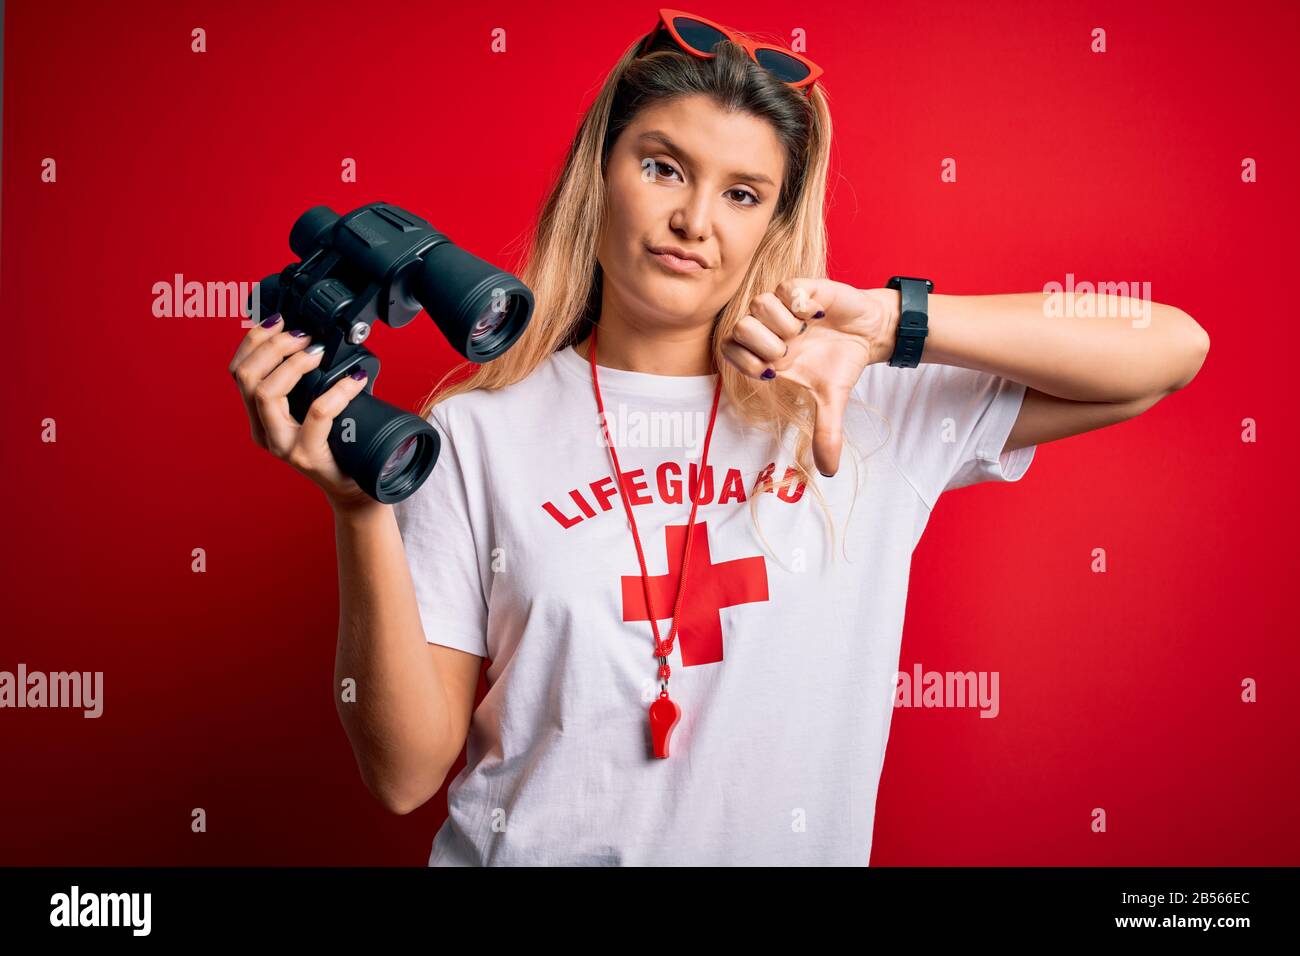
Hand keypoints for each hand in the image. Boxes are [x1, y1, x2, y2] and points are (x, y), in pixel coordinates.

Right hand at [228, 314, 382, 513]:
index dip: (254, 341)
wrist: (354, 487)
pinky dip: (337, 390)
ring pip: (266, 393)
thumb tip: (321, 338)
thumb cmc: (337, 444)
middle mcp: (263, 430)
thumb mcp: (314, 407)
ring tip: (318, 352)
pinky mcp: (306, 456)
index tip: (278, 320)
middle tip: (302, 335)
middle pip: (246, 378)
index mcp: (259, 415)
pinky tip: (355, 379)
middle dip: (272, 346)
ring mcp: (282, 445)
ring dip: (292, 364)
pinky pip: (317, 414)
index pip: (238, 371)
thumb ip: (308, 381)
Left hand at [721, 279, 898, 476]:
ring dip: (785, 324)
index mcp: (764, 353)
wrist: (866, 333)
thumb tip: (830, 472)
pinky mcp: (800, 286)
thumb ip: (826, 433)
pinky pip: (786, 289)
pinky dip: (803, 304)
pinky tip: (818, 313)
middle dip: (767, 345)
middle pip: (739, 328)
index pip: (729, 351)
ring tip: (805, 330)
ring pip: (759, 306)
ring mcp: (782, 305)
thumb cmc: (840, 364)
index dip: (747, 362)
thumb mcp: (832, 401)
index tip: (775, 370)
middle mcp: (766, 327)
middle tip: (792, 349)